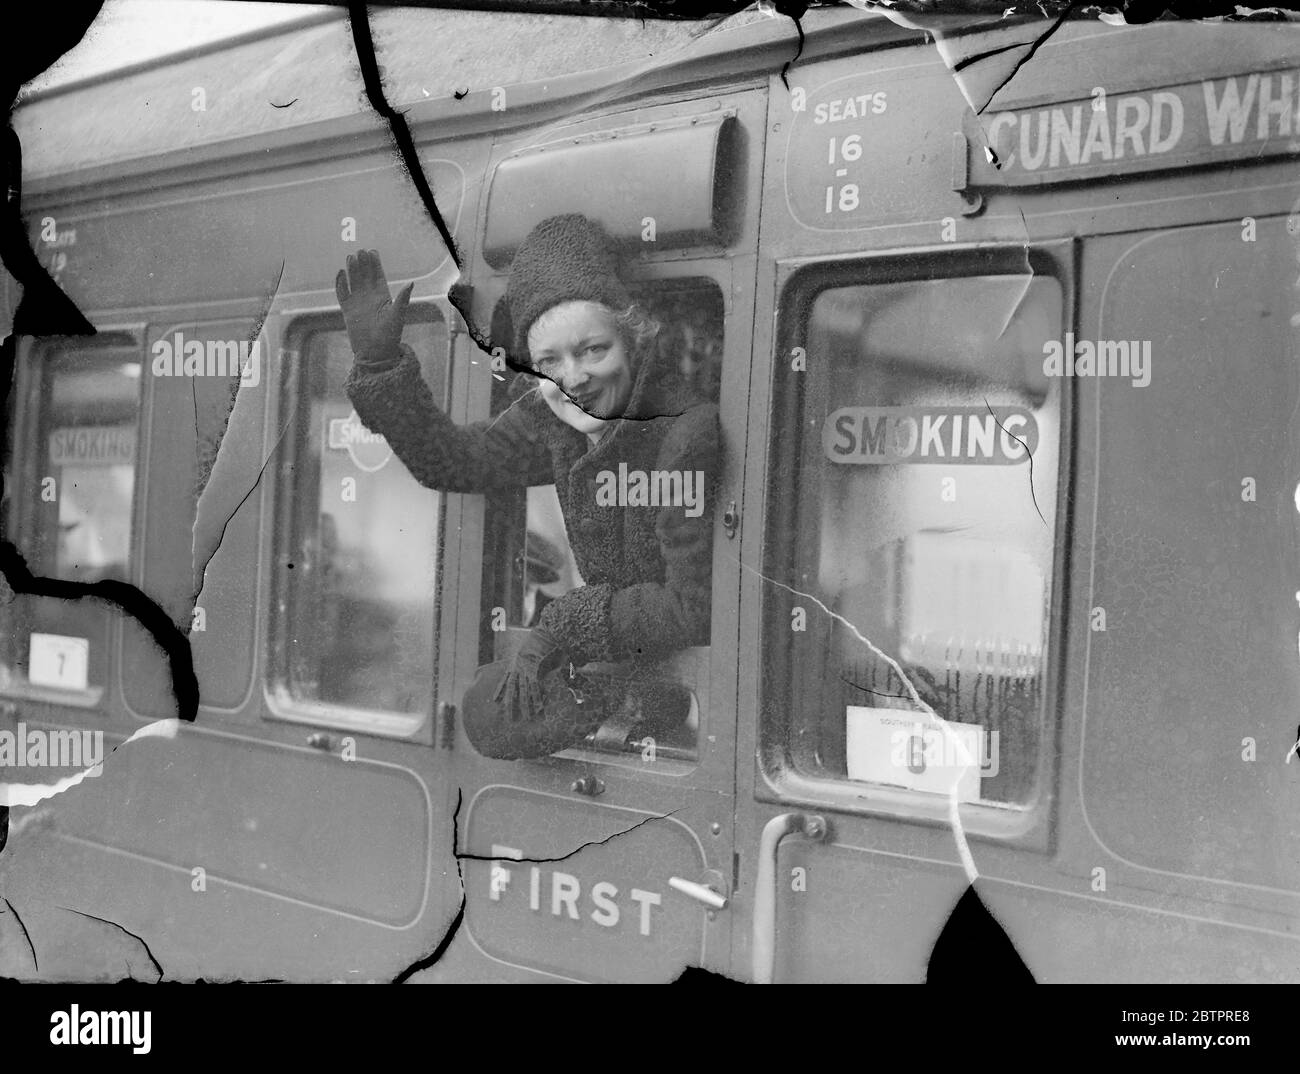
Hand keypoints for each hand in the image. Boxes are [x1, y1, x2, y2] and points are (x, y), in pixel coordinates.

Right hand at [334, 249, 413, 364]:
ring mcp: (357, 302)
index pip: (378, 276)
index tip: (373, 252)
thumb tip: (411, 283)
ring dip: (352, 270)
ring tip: (351, 257)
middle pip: (365, 275)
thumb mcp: (397, 315)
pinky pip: (342, 293)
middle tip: (361, 251)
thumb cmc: (390, 336)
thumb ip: (402, 299)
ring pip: (353, 281)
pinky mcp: (347, 309)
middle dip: (363, 263)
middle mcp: (369, 297)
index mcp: (383, 296)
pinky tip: (340, 273)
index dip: (375, 264)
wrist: (375, 353)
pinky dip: (340, 283)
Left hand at [493, 624, 567, 722]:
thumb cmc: (542, 639)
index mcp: (515, 662)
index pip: (505, 679)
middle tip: (507, 718)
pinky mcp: (535, 670)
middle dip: (509, 704)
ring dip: (524, 706)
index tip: (495, 701)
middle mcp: (518, 667)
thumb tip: (536, 664)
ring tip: (524, 719)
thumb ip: (530, 659)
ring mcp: (525, 669)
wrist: (546, 633)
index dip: (500, 691)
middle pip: (511, 689)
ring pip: (523, 691)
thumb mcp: (531, 649)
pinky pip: (535, 687)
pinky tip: (537, 708)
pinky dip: (536, 698)